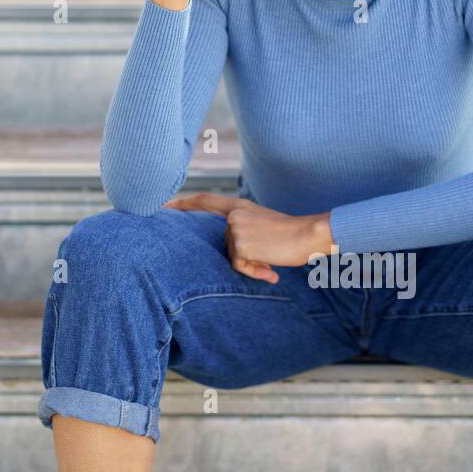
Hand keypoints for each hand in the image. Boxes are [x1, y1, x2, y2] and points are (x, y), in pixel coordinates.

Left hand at [165, 193, 334, 283]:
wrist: (309, 234)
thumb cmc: (292, 235)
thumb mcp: (264, 227)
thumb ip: (245, 232)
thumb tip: (235, 256)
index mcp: (240, 207)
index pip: (205, 201)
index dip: (183, 204)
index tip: (163, 206)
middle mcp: (233, 215)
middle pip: (225, 246)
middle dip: (244, 260)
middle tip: (268, 260)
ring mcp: (235, 229)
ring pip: (233, 257)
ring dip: (252, 264)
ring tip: (272, 259)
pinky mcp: (240, 245)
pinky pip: (239, 266)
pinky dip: (255, 270)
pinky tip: (270, 266)